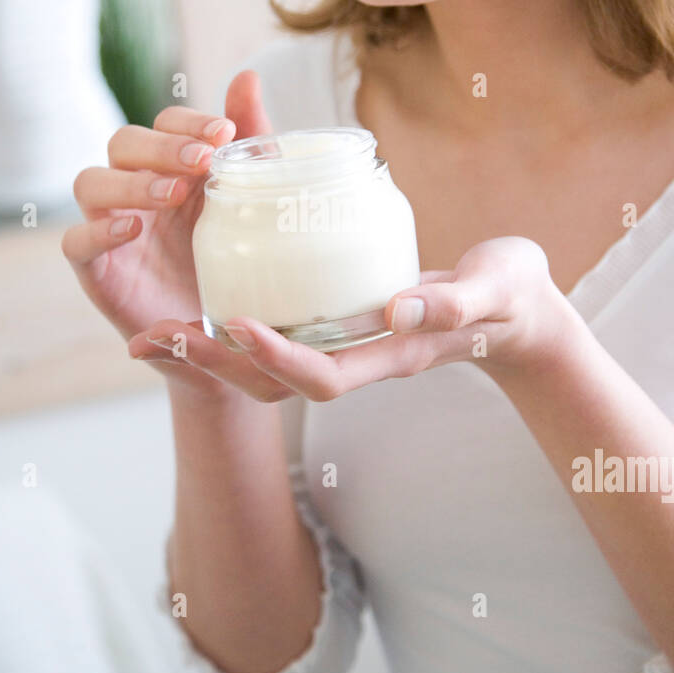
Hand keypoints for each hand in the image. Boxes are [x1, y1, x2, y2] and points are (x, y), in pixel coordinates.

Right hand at [61, 69, 272, 389]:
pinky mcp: (96, 272)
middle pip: (122, 143)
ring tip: (173, 195)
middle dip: (160, 146)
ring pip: (90, 182)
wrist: (229, 345)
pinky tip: (132, 228)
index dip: (186, 122)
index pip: (163, 123)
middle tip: (201, 162)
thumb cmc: (238, 266)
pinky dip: (97, 230)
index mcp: (173, 170)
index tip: (223, 134)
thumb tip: (248, 76)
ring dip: (130, 182)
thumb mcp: (253, 207)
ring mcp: (110, 229)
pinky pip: (76, 242)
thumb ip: (252, 143)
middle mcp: (135, 191)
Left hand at [127, 236, 578, 402]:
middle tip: (160, 335)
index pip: (322, 377)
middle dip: (217, 364)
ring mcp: (349, 345)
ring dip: (211, 352)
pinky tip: (200, 300)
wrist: (516, 308)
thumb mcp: (496, 288)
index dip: (277, 359)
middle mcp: (361, 358)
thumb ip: (455, 303)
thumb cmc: (512, 294)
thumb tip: (396, 310)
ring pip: (267, 367)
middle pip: (275, 384)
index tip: (238, 324)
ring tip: (157, 332)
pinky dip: (235, 328)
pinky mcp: (341, 322)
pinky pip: (279, 334)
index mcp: (394, 356)